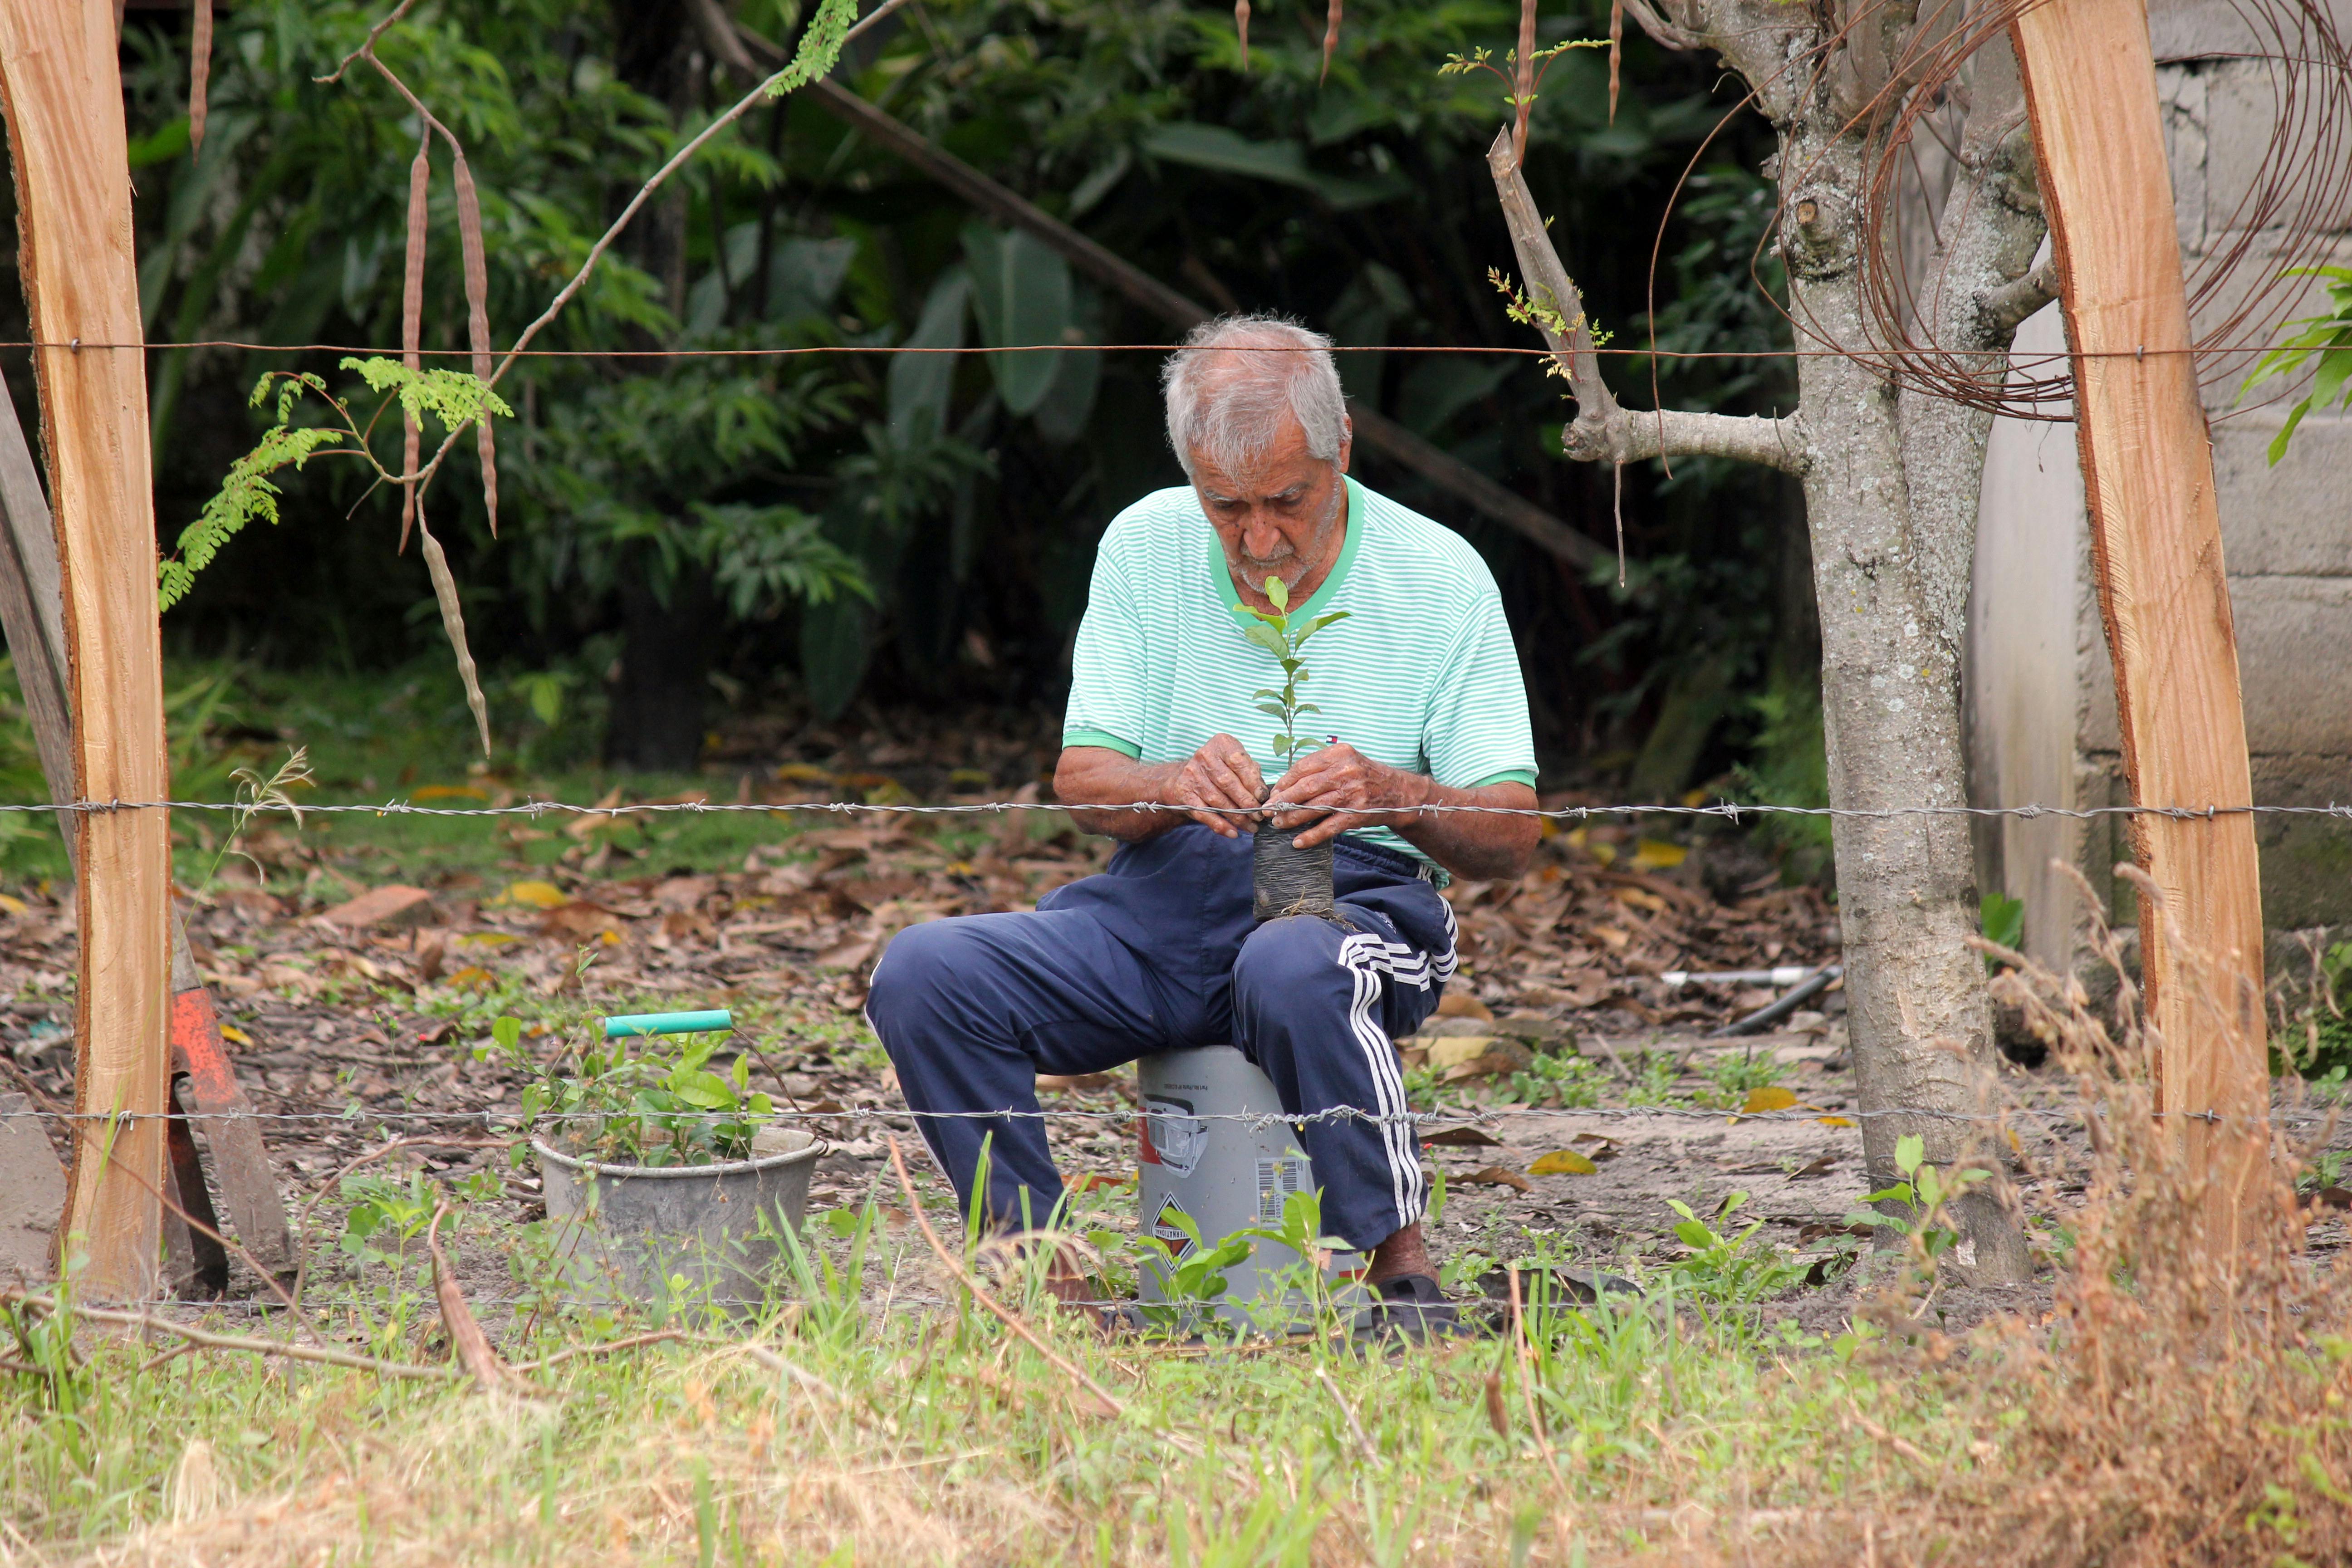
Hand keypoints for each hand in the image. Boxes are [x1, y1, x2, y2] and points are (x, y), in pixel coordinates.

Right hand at [1169, 734, 1268, 837]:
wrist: (1185, 776)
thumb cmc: (1220, 769)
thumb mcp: (1236, 763)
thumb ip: (1251, 773)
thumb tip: (1263, 794)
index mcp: (1221, 744)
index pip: (1238, 762)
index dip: (1252, 781)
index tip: (1262, 797)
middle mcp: (1204, 756)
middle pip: (1228, 783)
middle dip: (1247, 803)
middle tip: (1259, 816)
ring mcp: (1192, 775)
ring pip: (1217, 800)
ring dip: (1237, 817)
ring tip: (1251, 826)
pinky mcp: (1184, 794)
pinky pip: (1204, 813)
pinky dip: (1220, 825)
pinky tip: (1233, 832)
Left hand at [1265, 743, 1433, 847]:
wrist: (1398, 792)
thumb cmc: (1364, 776)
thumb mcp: (1345, 762)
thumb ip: (1319, 768)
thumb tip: (1284, 786)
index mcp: (1339, 754)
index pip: (1303, 767)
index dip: (1284, 782)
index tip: (1273, 794)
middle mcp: (1346, 771)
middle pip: (1305, 787)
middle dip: (1283, 800)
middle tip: (1268, 810)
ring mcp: (1352, 794)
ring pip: (1314, 807)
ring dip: (1292, 818)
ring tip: (1278, 824)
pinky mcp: (1357, 814)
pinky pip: (1328, 827)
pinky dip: (1311, 836)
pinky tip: (1298, 842)